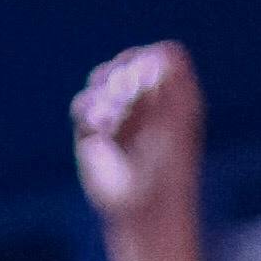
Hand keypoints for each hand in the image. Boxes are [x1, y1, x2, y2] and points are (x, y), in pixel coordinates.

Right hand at [72, 40, 204, 228]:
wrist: (145, 208)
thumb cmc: (169, 168)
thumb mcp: (178, 120)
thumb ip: (173, 83)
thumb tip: (158, 53)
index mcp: (173, 95)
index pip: (159, 57)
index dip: (148, 60)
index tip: (144, 78)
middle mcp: (145, 101)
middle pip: (126, 63)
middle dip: (121, 74)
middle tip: (123, 93)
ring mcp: (118, 115)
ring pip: (100, 80)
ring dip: (103, 93)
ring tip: (110, 118)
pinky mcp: (93, 131)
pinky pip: (82, 104)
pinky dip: (89, 111)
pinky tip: (101, 129)